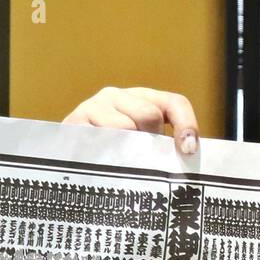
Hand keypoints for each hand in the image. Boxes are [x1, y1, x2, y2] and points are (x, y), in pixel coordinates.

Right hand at [61, 86, 199, 154]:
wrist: (70, 163)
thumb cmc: (117, 159)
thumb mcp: (145, 149)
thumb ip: (166, 149)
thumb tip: (189, 157)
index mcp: (143, 100)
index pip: (174, 103)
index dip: (186, 124)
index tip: (189, 151)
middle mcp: (118, 96)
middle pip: (150, 114)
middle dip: (152, 142)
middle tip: (144, 161)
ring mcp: (94, 106)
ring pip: (125, 126)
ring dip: (129, 151)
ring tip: (122, 164)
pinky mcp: (74, 121)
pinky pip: (100, 138)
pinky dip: (108, 155)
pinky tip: (105, 163)